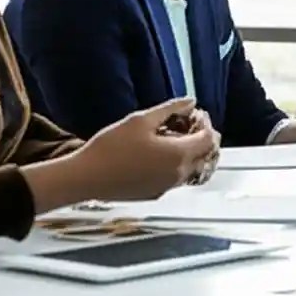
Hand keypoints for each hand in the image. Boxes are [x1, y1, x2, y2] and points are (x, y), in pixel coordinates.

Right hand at [73, 98, 220, 200]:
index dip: (205, 124)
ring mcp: (167, 187)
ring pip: (191, 169)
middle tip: (186, 125)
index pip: (209, 139)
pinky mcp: (154, 194)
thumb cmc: (112, 145)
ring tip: (170, 139)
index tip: (193, 115)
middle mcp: (179, 174)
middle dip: (201, 139)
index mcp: (179, 154)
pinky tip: (156, 156)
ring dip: (188, 153)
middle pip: (204, 156)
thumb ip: (170, 109)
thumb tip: (191, 101)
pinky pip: (174, 179)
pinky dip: (175, 166)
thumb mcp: (141, 120)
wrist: (86, 178)